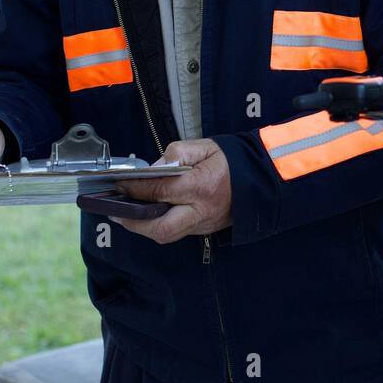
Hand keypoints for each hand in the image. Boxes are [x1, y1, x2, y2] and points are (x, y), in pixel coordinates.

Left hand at [111, 139, 231, 243]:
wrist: (263, 177)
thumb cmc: (233, 160)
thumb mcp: (205, 146)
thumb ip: (177, 154)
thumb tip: (154, 168)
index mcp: (201, 186)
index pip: (159, 191)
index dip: (135, 188)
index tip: (119, 184)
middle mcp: (202, 210)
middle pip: (161, 229)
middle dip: (135, 224)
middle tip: (118, 213)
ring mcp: (205, 224)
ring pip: (168, 235)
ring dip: (145, 227)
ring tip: (129, 214)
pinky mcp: (206, 230)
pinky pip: (178, 232)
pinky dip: (160, 225)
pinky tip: (151, 214)